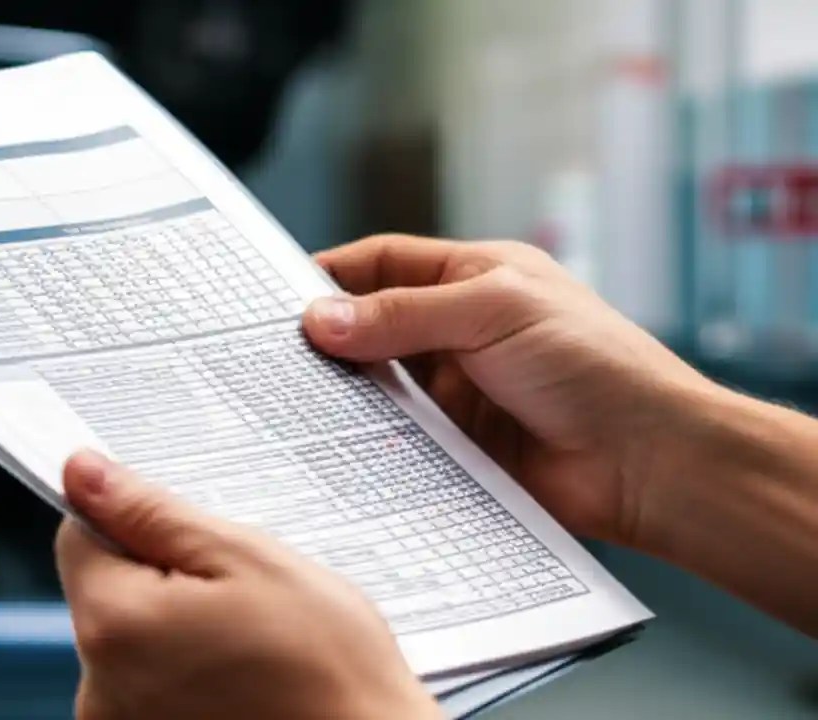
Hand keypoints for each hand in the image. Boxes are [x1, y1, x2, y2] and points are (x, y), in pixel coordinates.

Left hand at [55, 450, 440, 719]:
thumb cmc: (327, 665)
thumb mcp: (246, 558)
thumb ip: (150, 512)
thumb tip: (80, 470)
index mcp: (113, 624)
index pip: (79, 536)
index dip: (137, 522)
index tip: (194, 539)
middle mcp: (98, 688)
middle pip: (106, 591)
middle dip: (163, 578)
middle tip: (240, 596)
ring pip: (131, 639)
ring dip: (176, 630)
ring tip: (248, 645)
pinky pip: (148, 686)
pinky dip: (186, 674)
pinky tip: (240, 680)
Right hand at [302, 235, 711, 546]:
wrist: (650, 462)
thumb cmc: (592, 365)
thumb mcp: (491, 313)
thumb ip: (402, 315)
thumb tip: (320, 319)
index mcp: (475, 278)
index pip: (384, 264)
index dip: (332, 275)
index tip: (274, 297)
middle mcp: (461, 331)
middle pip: (373, 325)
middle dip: (326, 337)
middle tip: (268, 353)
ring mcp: (458, 391)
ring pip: (379, 385)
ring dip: (342, 391)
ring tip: (287, 398)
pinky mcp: (457, 447)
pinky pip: (396, 438)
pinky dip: (366, 438)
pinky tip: (331, 443)